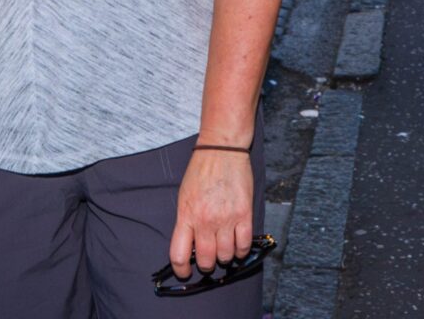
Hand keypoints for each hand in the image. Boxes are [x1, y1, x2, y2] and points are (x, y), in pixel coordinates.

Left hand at [169, 149, 253, 278]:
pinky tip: (237, 245)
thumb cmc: (200, 172)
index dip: (181, 270)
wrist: (222, 150)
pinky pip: (244, 245)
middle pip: (206, 260)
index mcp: (186, 215)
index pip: (179, 255)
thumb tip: (190, 246)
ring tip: (223, 248)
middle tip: (208, 259)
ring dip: (225, 257)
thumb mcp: (184, 196)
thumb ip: (186, 221)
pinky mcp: (244, 214)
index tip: (185, 273)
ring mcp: (226, 219)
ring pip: (226, 256)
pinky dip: (241, 251)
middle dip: (206, 264)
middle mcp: (205, 220)